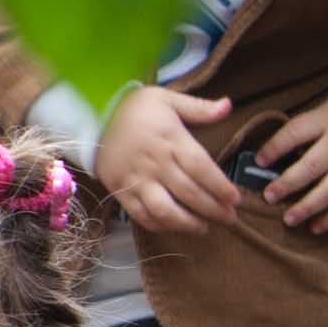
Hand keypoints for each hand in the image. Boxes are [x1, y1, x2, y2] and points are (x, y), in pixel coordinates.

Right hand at [92, 84, 253, 239]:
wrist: (92, 115)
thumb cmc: (134, 107)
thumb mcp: (167, 98)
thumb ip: (199, 107)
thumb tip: (228, 105)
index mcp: (170, 138)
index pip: (200, 167)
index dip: (219, 186)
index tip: (235, 198)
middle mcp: (155, 162)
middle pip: (188, 192)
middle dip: (213, 209)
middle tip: (230, 218)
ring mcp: (136, 179)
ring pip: (165, 209)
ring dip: (187, 223)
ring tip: (204, 228)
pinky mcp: (120, 191)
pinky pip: (141, 215)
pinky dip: (160, 225)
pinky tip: (175, 227)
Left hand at [266, 87, 327, 235]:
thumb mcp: (327, 109)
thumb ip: (305, 128)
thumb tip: (269, 154)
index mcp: (327, 120)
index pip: (296, 132)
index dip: (276, 147)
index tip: (259, 160)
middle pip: (313, 166)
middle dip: (288, 183)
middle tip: (268, 196)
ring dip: (307, 207)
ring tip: (288, 219)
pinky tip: (314, 228)